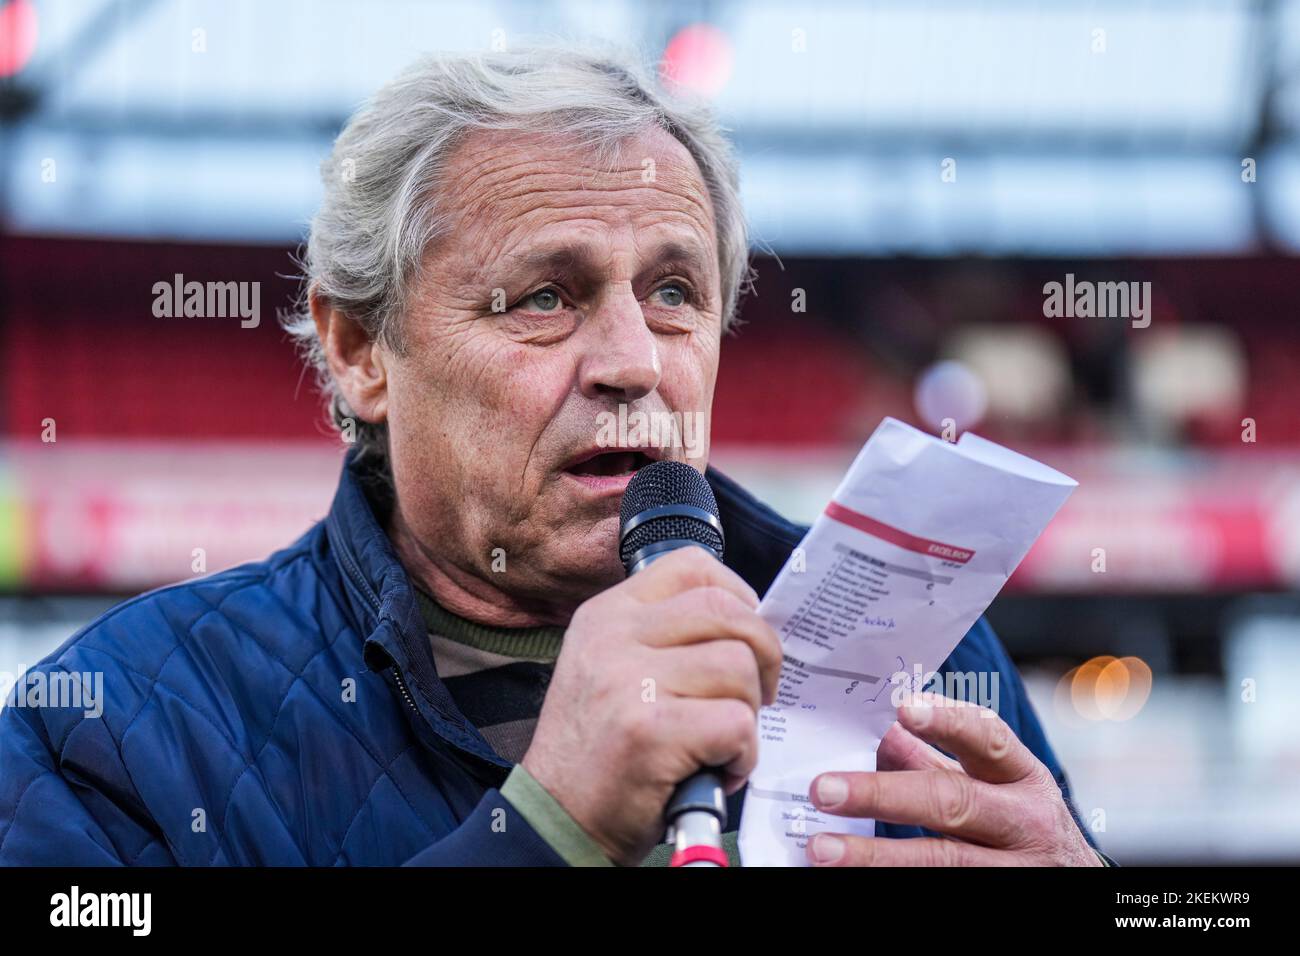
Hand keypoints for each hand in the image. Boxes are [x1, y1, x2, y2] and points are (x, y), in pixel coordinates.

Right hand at [523, 548, 782, 865]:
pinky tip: (718, 770)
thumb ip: (663, 636)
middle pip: (727, 610)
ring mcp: (629, 682)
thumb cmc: (599, 750)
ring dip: (750, 712)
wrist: (557, 818)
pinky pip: (736, 722)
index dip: (737, 593)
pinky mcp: (649, 732)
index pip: (691, 565)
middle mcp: (613, 638)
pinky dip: (743, 753)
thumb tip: (746, 621)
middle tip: (755, 694)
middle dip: (764, 653)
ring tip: (724, 741)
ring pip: (738, 666)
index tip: (745, 633)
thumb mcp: (609, 667)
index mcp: (607, 615)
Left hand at [805, 692, 1100, 865]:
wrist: (1072, 884)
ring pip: (941, 860)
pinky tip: (849, 879)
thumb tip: (882, 730)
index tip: (902, 709)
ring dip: (875, 855)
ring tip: (822, 848)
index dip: (948, 722)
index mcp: (1023, 778)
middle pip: (952, 802)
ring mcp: (1012, 871)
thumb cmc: (1022, 826)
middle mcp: (1025, 823)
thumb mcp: (995, 787)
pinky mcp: (994, 901)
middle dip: (883, 794)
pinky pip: (939, 890)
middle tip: (825, 789)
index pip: (988, 740)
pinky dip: (891, 882)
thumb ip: (939, 760)